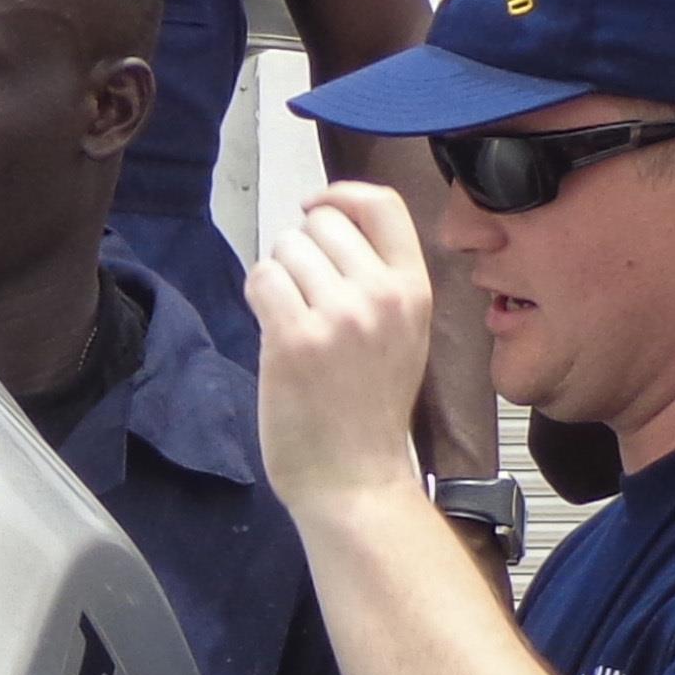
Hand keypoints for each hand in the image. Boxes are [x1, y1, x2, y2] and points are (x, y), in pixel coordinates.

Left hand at [251, 184, 436, 519]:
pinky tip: (272, 326)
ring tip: (292, 317)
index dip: (339, 194)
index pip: (382, 204)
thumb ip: (378, 281)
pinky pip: (262, 278)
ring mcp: (338, 316)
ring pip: (286, 248)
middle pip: (321, 222)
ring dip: (278, 275)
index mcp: (415, 290)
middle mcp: (381, 295)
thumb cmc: (370, 413)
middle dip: (301, 249)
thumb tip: (326, 225)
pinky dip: (259, 295)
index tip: (315, 207)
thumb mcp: (402, 335)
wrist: (356, 480)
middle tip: (304, 294)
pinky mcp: (294, 339)